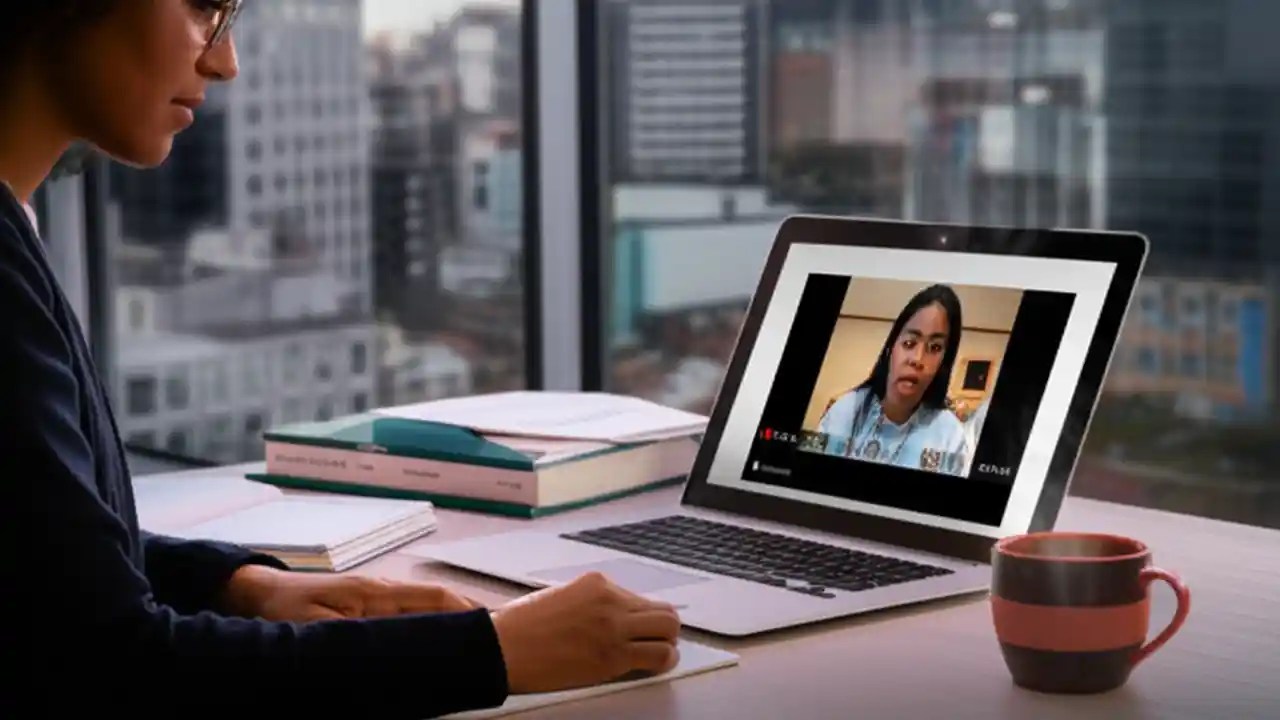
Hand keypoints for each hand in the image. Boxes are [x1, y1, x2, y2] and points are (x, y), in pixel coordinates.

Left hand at [219, 564, 482, 621]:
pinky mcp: (368, 602)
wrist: (255, 592)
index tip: (490, 628)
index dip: (464, 612)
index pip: (432, 600)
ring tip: (477, 639)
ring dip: (452, 618)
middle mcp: (382, 590)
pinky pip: (410, 610)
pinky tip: (439, 636)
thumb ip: (357, 640)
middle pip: (437, 601)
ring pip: (426, 605)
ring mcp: (376, 594)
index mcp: (374, 594)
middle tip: (497, 636)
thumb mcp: (316, 632)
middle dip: (468, 615)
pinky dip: (432, 620)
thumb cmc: (282, 612)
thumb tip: (397, 648)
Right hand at [490, 571, 680, 693]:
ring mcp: (614, 627)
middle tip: (656, 640)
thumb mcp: (560, 598)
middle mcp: (610, 600)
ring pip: (668, 630)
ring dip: (666, 643)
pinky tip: (658, 665)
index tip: (635, 628)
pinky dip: (664, 661)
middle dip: (663, 627)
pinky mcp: (614, 655)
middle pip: (662, 611)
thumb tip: (610, 618)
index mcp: (596, 583)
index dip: (639, 617)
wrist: (503, 649)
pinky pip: (658, 656)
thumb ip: (590, 603)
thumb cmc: (521, 627)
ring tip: (659, 654)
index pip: (637, 598)